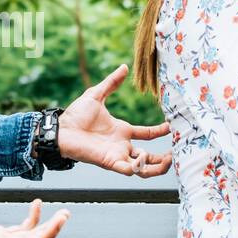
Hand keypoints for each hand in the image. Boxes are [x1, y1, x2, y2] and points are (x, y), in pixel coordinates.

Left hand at [55, 63, 172, 176]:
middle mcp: (122, 145)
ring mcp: (117, 155)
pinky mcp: (110, 162)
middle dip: (163, 159)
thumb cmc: (75, 115)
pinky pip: (128, 170)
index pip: (147, 134)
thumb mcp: (96, 95)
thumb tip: (124, 67)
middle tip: (176, 154)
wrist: (61, 129)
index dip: (160, 131)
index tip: (173, 126)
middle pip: (149, 157)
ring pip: (143, 168)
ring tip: (168, 161)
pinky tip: (142, 159)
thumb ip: (111, 83)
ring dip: (156, 167)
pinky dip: (137, 167)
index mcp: (122, 131)